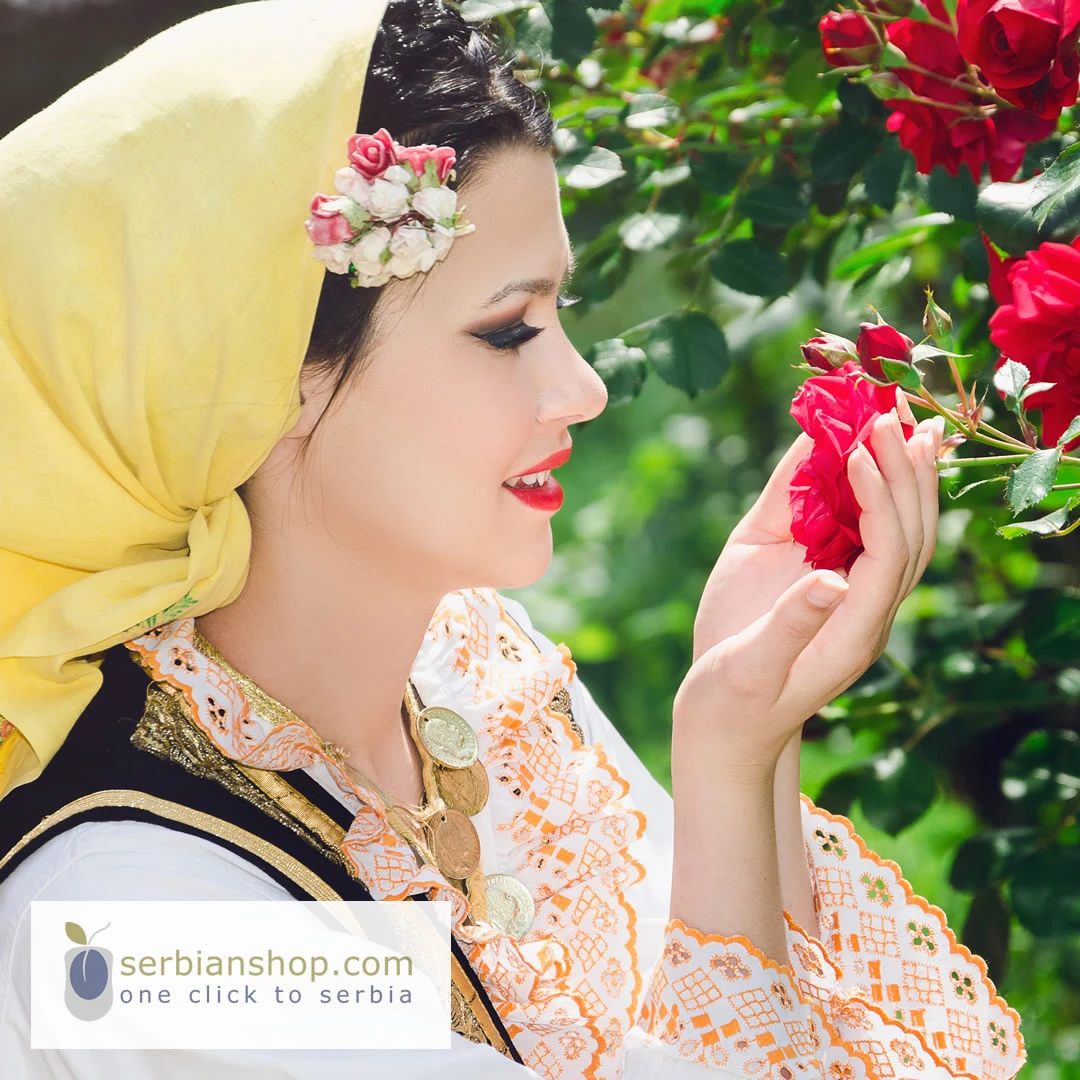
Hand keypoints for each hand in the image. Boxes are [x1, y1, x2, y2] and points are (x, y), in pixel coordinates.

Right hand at [672, 411, 942, 771]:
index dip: (881, 501)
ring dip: (899, 473)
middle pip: (906, 533)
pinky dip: (851, 483)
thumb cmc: (734, 706)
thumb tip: (830, 579)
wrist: (725, 725)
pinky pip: (843, 524)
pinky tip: (847, 445)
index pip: (888, 554)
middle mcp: (858, 604)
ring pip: (891, 527)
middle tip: (895, 413)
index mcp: (852, 630)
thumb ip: (792, 626)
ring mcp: (839, 588)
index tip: (861, 453)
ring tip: (901, 417)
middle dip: (904, 472)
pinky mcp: (811, 576)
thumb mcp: (754, 672)